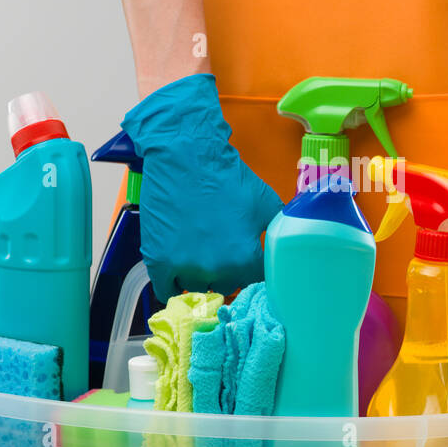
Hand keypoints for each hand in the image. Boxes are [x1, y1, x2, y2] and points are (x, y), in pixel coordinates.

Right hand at [122, 74, 282, 301]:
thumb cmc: (228, 178)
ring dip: (201, 275)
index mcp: (245, 259)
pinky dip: (174, 285)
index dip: (253, 268)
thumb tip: (288, 243)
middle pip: (226, 285)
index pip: (255, 279)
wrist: (186, 157)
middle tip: (222, 250)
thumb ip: (279, 230)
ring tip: (200, 254)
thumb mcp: (266, 202)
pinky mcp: (159, 261)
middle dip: (227, 271)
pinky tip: (179, 275)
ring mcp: (185, 268)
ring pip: (197, 287)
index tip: (248, 260)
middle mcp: (216, 270)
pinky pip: (167, 290)